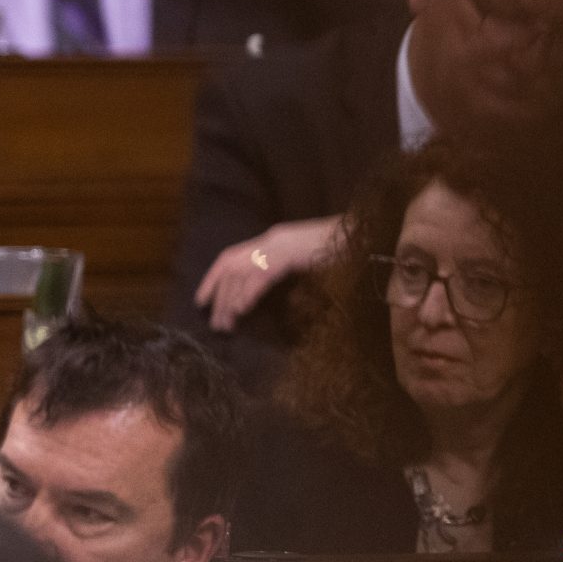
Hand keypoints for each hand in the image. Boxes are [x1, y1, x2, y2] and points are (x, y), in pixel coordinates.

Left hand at [195, 217, 339, 332]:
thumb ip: (283, 271)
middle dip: (219, 298)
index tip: (200, 301)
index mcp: (272, 241)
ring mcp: (279, 246)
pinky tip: (241, 310)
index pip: (229, 258)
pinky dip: (249, 293)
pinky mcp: (289, 255)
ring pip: (242, 274)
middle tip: (216, 326)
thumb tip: (262, 295)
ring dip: (230, 302)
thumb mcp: (303, 259)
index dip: (212, 279)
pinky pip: (262, 276)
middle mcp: (270, 241)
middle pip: (232, 270)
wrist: (362, 234)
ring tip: (225, 326)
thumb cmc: (338, 250)